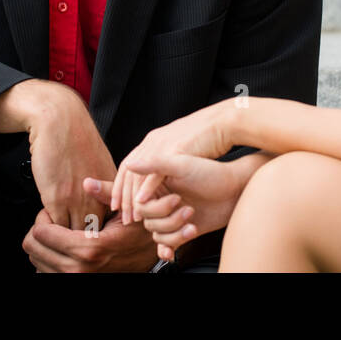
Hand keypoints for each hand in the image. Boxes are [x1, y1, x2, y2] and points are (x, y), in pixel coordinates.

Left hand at [21, 204, 158, 272]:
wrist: (150, 259)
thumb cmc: (140, 233)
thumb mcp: (128, 209)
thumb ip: (106, 193)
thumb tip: (87, 182)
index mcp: (89, 248)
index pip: (41, 234)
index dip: (43, 219)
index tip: (53, 212)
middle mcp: (79, 269)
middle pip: (33, 248)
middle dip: (39, 231)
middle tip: (52, 222)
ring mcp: (76, 279)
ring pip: (36, 261)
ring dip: (43, 245)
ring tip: (59, 235)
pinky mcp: (75, 283)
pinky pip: (45, 272)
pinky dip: (48, 259)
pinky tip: (62, 248)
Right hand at [26, 84, 117, 230]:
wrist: (59, 120)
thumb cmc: (75, 136)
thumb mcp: (99, 160)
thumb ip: (101, 183)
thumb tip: (98, 200)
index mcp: (111, 187)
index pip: (111, 221)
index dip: (98, 228)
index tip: (88, 229)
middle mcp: (98, 196)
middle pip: (95, 232)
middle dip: (83, 238)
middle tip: (70, 237)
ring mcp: (79, 200)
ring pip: (75, 234)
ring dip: (64, 234)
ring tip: (55, 230)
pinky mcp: (58, 199)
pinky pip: (56, 226)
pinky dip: (50, 226)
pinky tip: (45, 218)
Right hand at [88, 154, 243, 261]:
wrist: (235, 190)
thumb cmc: (210, 173)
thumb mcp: (182, 164)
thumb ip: (155, 165)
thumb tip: (131, 164)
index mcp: (155, 182)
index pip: (138, 200)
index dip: (148, 204)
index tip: (167, 201)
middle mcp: (160, 199)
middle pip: (146, 219)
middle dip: (166, 217)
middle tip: (187, 208)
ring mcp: (170, 215)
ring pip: (157, 233)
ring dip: (174, 231)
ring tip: (192, 220)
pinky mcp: (180, 229)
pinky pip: (166, 244)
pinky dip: (171, 246)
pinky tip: (179, 244)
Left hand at [109, 100, 234, 227]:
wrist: (223, 123)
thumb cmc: (206, 137)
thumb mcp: (179, 146)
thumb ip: (165, 157)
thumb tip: (159, 175)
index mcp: (152, 140)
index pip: (127, 166)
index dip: (120, 186)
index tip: (117, 205)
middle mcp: (153, 142)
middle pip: (128, 172)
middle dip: (122, 197)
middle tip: (122, 217)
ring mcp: (162, 145)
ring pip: (138, 174)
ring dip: (132, 198)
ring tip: (132, 217)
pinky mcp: (174, 150)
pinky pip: (156, 172)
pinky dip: (146, 188)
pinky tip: (143, 202)